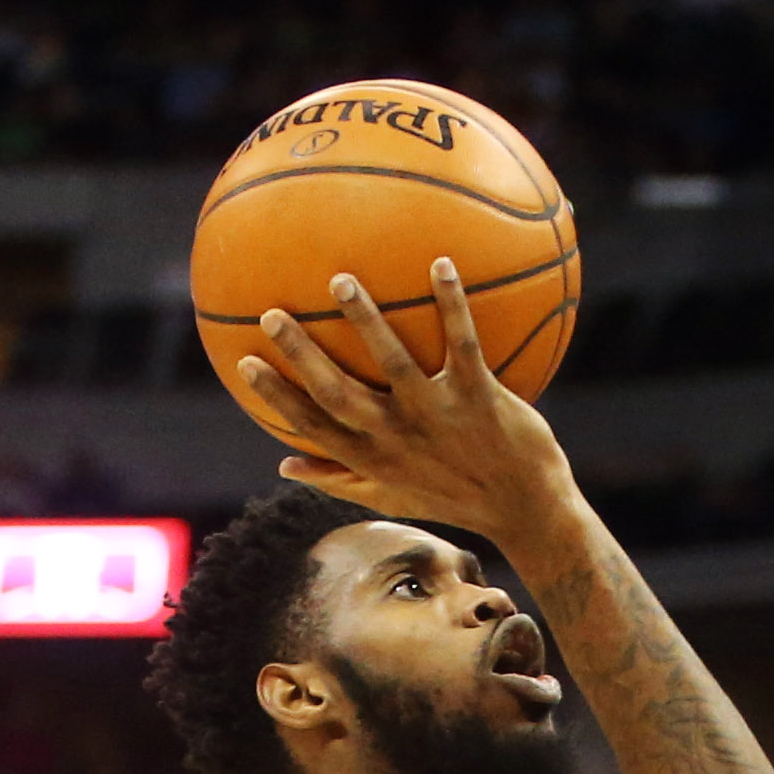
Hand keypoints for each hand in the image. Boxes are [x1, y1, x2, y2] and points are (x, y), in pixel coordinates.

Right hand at [242, 265, 572, 545]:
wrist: (529, 510)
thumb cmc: (456, 498)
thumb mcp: (393, 497)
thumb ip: (340, 478)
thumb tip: (284, 464)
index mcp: (376, 459)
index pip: (315, 426)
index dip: (277, 397)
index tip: (244, 361)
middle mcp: (400, 438)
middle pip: (339, 394)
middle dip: (303, 355)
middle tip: (273, 313)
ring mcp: (440, 416)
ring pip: (395, 363)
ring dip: (367, 322)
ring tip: (342, 281)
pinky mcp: (482, 398)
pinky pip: (464, 343)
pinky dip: (453, 304)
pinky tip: (441, 263)